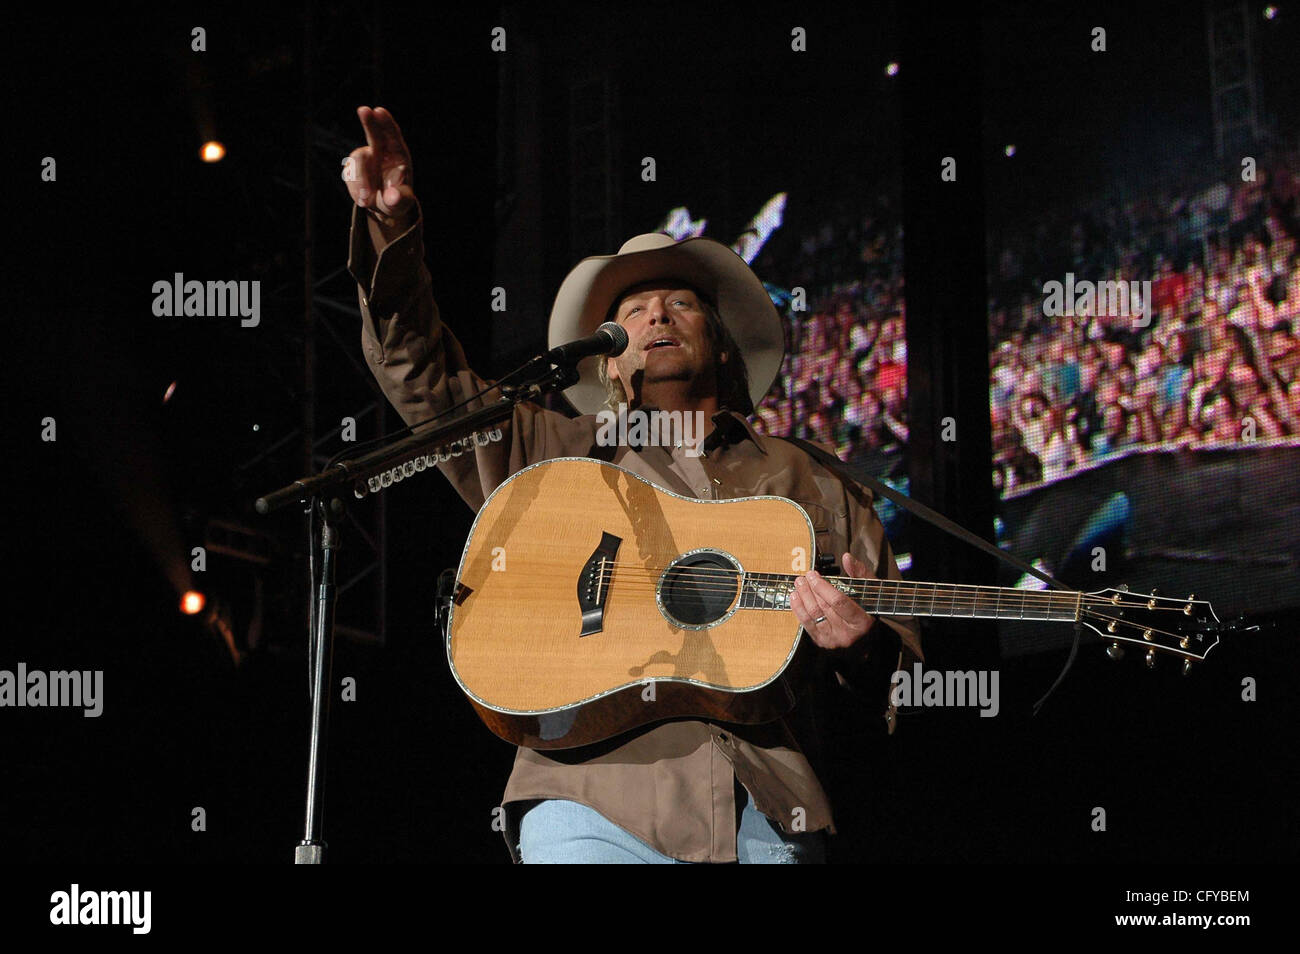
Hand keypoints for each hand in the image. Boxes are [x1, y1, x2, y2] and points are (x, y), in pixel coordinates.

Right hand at [345, 106, 415, 226]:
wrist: (382, 206)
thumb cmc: (397, 199)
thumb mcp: (401, 202)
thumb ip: (398, 199)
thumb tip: (392, 197)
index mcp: (397, 154)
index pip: (392, 135)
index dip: (386, 123)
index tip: (379, 110)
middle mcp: (380, 151)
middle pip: (374, 133)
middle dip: (368, 122)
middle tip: (364, 109)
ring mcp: (364, 158)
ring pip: (357, 160)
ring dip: (361, 180)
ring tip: (367, 201)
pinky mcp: (351, 167)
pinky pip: (349, 175)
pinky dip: (355, 188)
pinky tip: (363, 200)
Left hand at [791, 551, 876, 648]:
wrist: (865, 639)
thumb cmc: (868, 611)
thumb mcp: (870, 591)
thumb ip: (860, 573)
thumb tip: (846, 558)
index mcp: (861, 621)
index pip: (839, 602)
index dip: (823, 587)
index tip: (814, 575)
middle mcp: (846, 633)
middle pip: (823, 607)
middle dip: (810, 589)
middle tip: (804, 576)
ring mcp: (833, 640)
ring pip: (813, 615)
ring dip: (803, 597)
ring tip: (799, 583)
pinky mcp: (821, 642)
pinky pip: (806, 624)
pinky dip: (798, 609)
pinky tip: (795, 597)